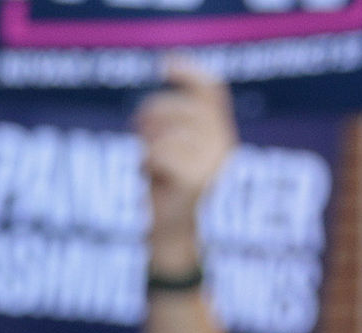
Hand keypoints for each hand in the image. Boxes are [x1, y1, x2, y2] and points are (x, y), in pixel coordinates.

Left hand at [137, 61, 237, 266]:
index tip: (165, 64)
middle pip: (182, 107)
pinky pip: (161, 153)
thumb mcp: (165, 152)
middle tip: (138, 132)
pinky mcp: (197, 179)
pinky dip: (147, 162)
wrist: (170, 239)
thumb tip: (151, 101)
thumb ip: (167, 125)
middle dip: (152, 113)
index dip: (190, 73)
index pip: (212, 91)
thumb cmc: (164, 195)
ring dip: (148, 143)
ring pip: (169, 131)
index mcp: (220, 133)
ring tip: (146, 163)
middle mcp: (224, 144)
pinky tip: (149, 176)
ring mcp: (213, 162)